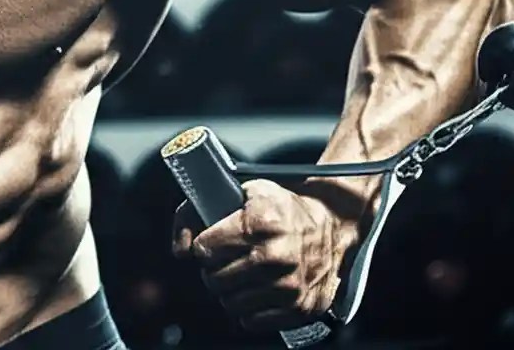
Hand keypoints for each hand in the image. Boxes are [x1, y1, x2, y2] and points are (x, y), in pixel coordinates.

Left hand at [171, 179, 354, 332]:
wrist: (333, 224)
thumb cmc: (282, 208)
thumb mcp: (242, 192)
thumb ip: (197, 212)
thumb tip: (180, 251)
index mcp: (260, 224)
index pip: (204, 249)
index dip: (205, 245)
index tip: (214, 243)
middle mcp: (275, 256)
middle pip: (214, 279)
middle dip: (215, 269)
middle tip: (228, 260)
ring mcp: (290, 285)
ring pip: (230, 303)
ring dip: (231, 291)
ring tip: (243, 275)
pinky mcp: (300, 308)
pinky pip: (252, 321)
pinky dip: (250, 309)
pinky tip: (258, 290)